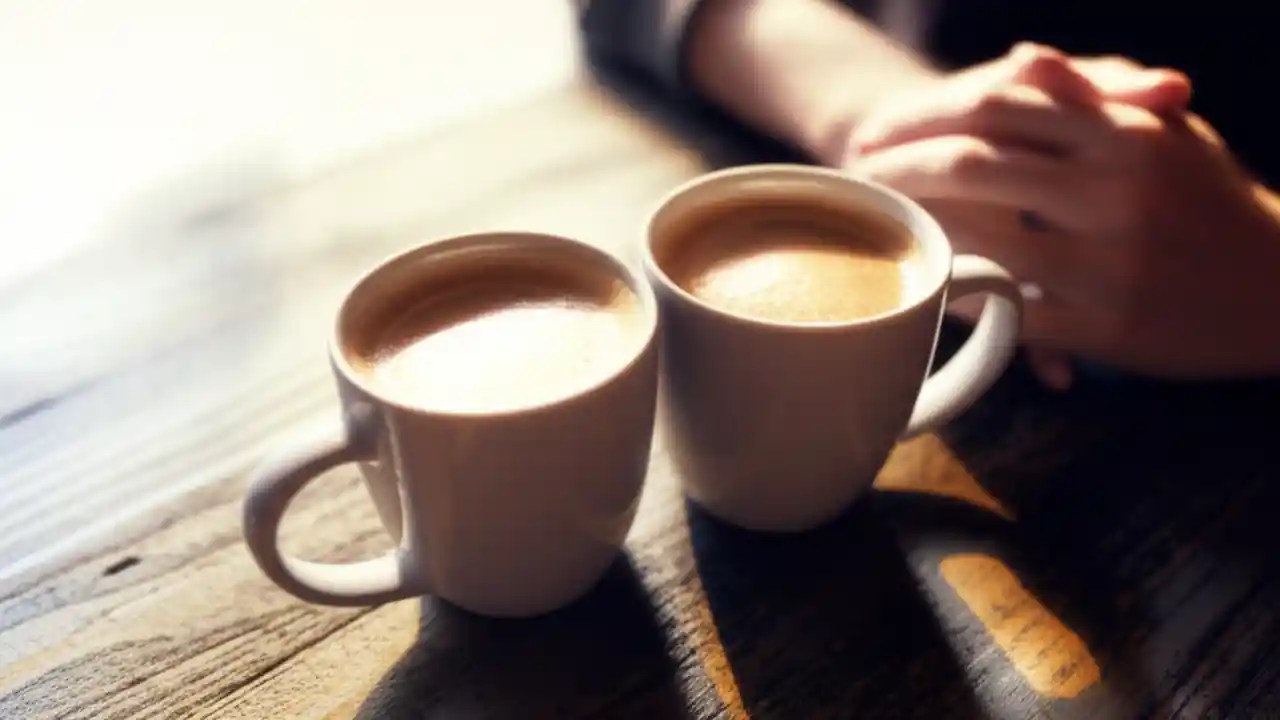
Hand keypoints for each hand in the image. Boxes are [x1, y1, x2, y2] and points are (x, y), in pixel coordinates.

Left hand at [850, 45, 1279, 381]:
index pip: (996, 104)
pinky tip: (926, 286)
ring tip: (878, 223)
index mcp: (1124, 131)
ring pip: (983, 239)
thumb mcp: (1163, 133)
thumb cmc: (1207, 199)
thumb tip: (1019, 57)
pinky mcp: (1107, 326)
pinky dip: (963, 297)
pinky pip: (1010, 310)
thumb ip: (1090, 95)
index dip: (919, 117)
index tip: (872, 132)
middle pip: (972, 164)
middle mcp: (1117, 190)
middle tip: (857, 176)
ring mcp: (1112, 261)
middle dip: (899, 169)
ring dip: (917, 229)